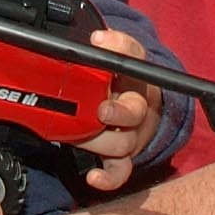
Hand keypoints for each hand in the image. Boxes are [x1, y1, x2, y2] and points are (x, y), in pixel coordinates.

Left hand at [78, 28, 160, 193]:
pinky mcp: (124, 155)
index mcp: (132, 72)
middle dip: (118, 111)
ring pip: (124, 141)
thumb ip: (95, 45)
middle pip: (136, 109)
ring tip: (77, 136)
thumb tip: (86, 36)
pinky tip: (92, 178)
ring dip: (99, 141)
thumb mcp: (106, 55)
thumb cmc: (113, 78)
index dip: (118, 46)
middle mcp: (137, 103)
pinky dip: (108, 178)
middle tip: (100, 109)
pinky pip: (120, 170)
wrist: (134, 104)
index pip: (131, 52)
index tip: (98, 40)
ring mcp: (132, 132)